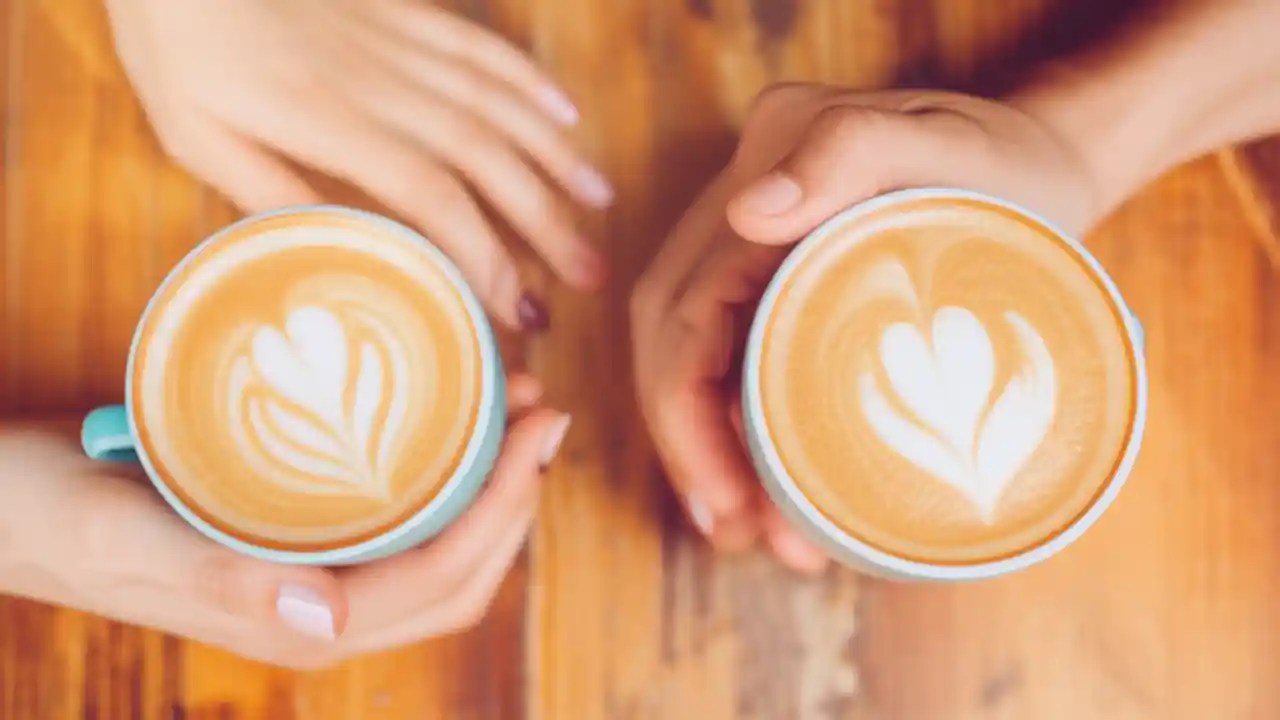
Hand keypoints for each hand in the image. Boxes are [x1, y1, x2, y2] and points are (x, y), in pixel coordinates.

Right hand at [0, 375, 568, 668]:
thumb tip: (320, 624)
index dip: (504, 514)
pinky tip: (445, 416)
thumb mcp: (123, 539)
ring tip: (514, 405)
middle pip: (456, 574)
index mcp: (292, 621)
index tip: (540, 433)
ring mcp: (307, 575)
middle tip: (543, 410)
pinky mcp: (291, 535)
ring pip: (433, 547)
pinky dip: (438, 471)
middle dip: (515, 499)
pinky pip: (392, 517)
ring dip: (487, 485)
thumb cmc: (49, 514)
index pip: (438, 583)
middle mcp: (314, 609)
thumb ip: (217, 579)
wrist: (3, 500)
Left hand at [104, 0, 611, 328]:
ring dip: (556, 155)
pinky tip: (566, 112)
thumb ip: (272, 192)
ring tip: (600, 203)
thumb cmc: (174, 44)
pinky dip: (528, 81)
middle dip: (547, 221)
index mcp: (329, 121)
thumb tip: (344, 249)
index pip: (433, 197)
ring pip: (497, 101)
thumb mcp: (195, 135)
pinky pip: (477, 47)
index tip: (523, 309)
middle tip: (590, 275)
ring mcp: (398, 40)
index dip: (487, 256)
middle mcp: (382, 82)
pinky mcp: (401, 10)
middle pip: (486, 156)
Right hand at [631, 83, 1099, 573]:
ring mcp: (759, 239)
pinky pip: (739, 353)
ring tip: (758, 530)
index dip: (685, 411)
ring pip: (698, 353)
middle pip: (674, 337)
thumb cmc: (1011, 166)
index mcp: (766, 163)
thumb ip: (849, 151)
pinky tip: (771, 484)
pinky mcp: (782, 273)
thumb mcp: (951, 150)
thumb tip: (746, 213)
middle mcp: (746, 199)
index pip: (685, 306)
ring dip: (712, 443)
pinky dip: (744, 422)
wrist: (1045, 166)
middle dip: (690, 440)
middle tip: (736, 528)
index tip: (722, 499)